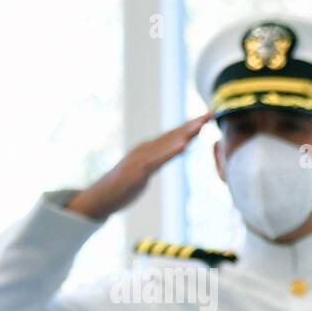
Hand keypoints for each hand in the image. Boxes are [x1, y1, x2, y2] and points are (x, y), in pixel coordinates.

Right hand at [66, 111, 214, 220]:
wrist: (100, 198)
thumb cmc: (122, 187)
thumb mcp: (144, 171)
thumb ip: (156, 161)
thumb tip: (168, 154)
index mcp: (148, 149)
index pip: (173, 135)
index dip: (191, 126)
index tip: (207, 117)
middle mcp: (145, 149)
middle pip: (173, 134)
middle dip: (193, 124)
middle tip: (211, 113)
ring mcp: (141, 158)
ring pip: (167, 144)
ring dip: (185, 134)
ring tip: (201, 125)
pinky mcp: (138, 171)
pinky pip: (158, 160)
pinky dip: (171, 152)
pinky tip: (183, 146)